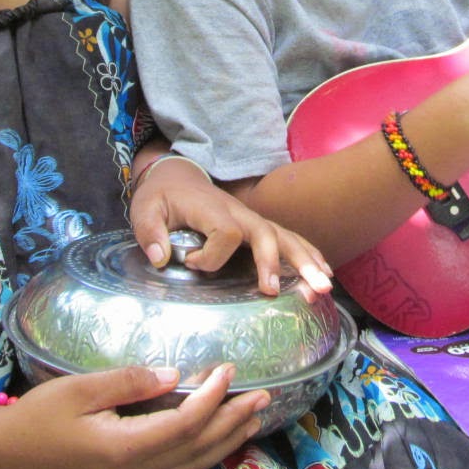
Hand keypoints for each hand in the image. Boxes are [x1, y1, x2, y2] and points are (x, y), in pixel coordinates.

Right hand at [0, 362, 267, 468]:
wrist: (3, 454)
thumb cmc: (38, 416)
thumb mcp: (79, 389)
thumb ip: (129, 381)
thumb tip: (176, 376)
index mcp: (124, 446)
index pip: (185, 423)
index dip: (213, 397)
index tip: (230, 368)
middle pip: (197, 448)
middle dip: (233, 422)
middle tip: (264, 396)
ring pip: (192, 464)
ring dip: (226, 441)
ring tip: (252, 417)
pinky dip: (204, 454)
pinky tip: (217, 441)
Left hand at [130, 155, 332, 298]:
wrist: (179, 177)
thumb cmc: (163, 196)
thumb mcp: (145, 209)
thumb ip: (149, 232)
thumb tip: (161, 259)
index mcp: (212, 209)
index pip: (225, 233)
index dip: (210, 254)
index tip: (190, 262)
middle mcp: (239, 213)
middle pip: (266, 234)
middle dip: (275, 262)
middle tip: (275, 291)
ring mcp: (252, 219)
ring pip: (284, 237)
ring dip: (305, 261)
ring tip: (322, 287)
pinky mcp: (258, 227)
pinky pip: (288, 238)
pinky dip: (308, 254)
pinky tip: (323, 272)